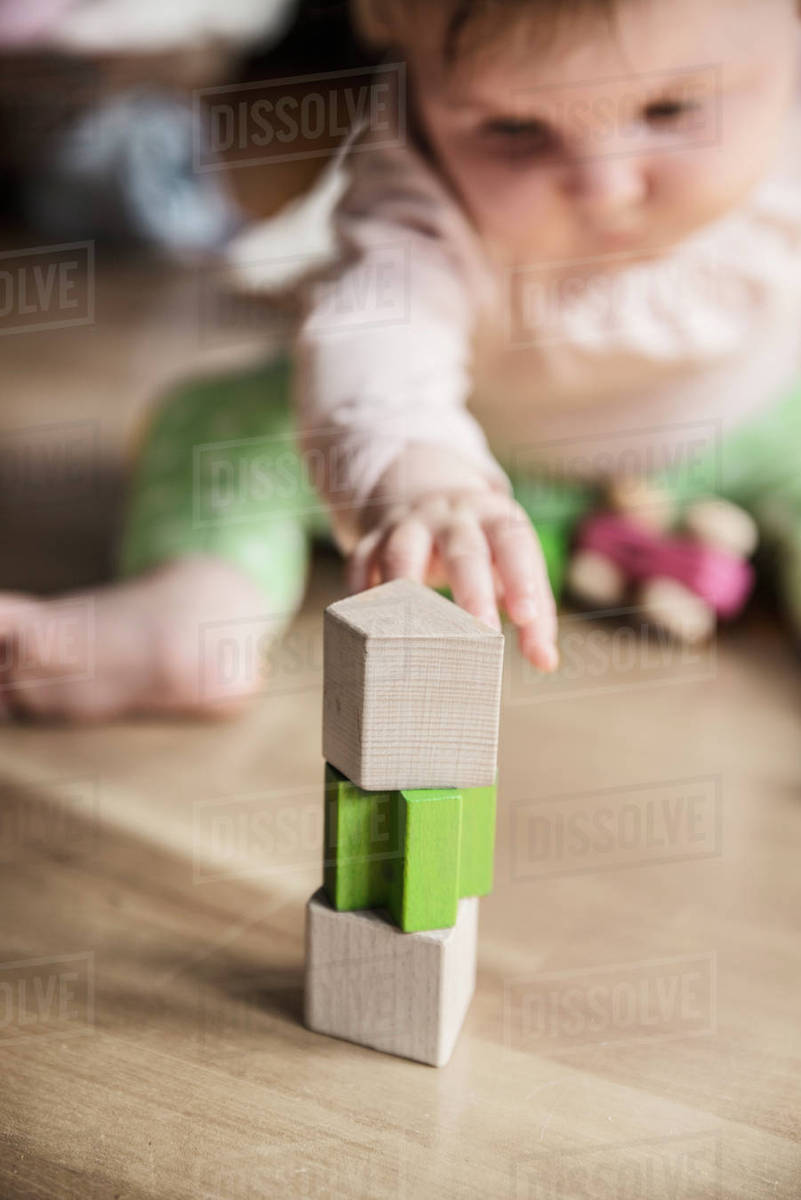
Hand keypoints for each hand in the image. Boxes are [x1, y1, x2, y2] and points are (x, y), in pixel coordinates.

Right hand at [348, 489, 558, 671]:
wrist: (425, 491)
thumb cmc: (483, 545)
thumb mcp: (513, 564)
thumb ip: (536, 614)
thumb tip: (546, 663)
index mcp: (495, 520)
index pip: (513, 545)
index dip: (520, 579)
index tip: (526, 617)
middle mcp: (452, 517)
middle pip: (463, 550)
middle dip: (471, 592)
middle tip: (482, 632)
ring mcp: (408, 525)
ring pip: (403, 552)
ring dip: (406, 592)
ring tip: (409, 634)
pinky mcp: (373, 538)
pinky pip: (361, 561)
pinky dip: (360, 592)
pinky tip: (362, 626)